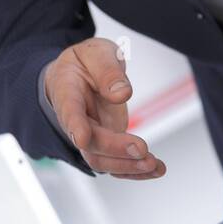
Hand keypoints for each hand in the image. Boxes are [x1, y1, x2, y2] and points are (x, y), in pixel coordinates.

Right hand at [42, 38, 164, 178]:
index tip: (82, 137)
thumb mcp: (96, 53)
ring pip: (102, 160)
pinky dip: (136, 170)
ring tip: (154, 164)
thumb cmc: (84, 63)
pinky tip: (155, 169)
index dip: (75, 126)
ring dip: (128, 166)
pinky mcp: (107, 143)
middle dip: (115, 149)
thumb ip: (107, 71)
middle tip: (141, 149)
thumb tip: (121, 94)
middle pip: (90, 142)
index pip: (69, 111)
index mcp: (66, 92)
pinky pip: (117, 162)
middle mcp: (75, 120)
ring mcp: (91, 135)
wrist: (78, 75)